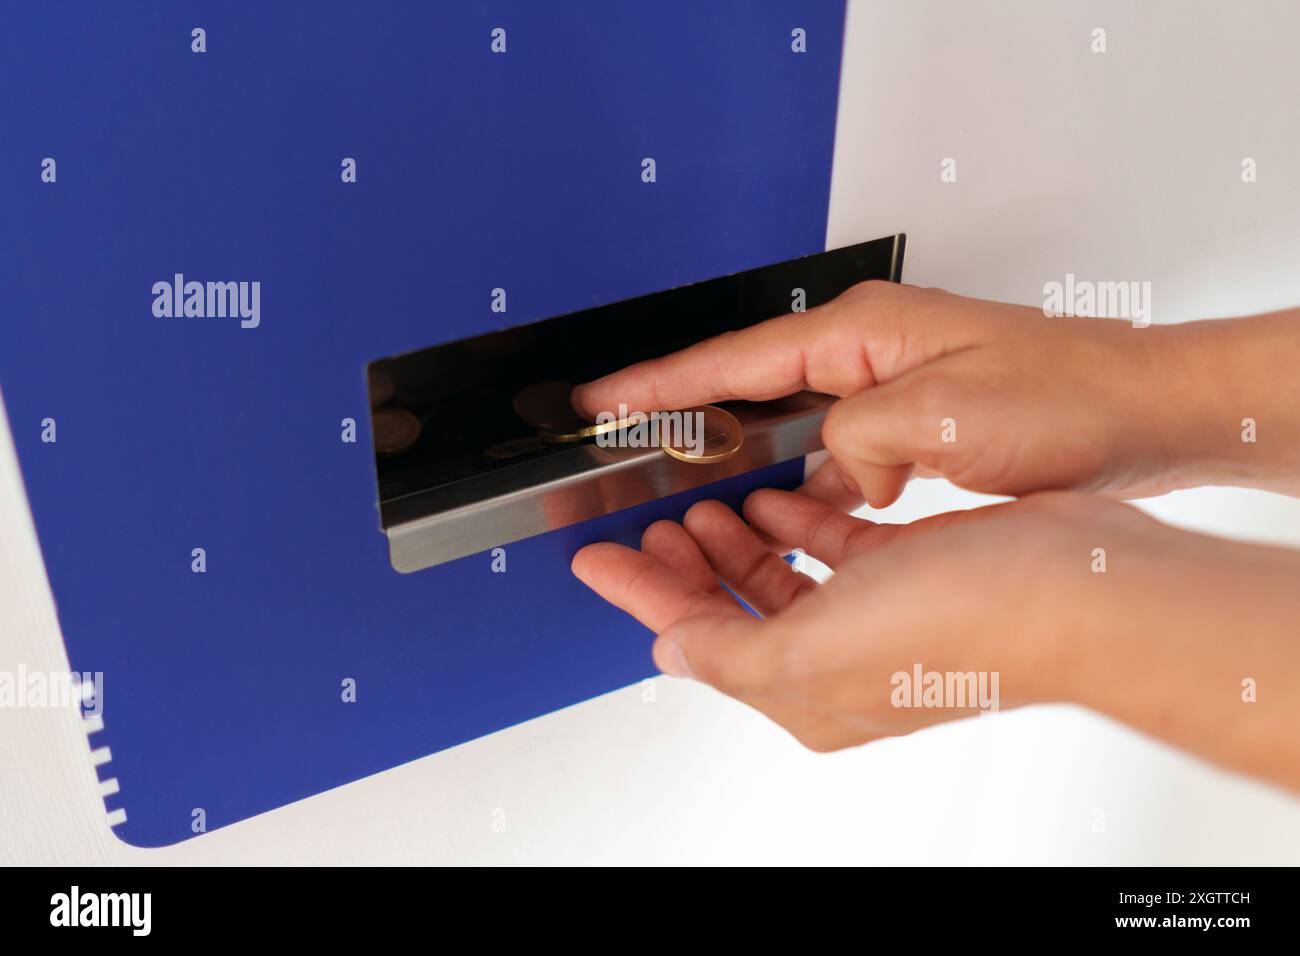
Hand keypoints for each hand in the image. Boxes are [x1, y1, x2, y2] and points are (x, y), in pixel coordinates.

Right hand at [572, 282, 1299, 503]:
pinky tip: (796, 522)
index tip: (600, 406)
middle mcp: (865, 355)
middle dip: (690, 434)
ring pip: (791, 434)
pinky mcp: (912, 426)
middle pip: (747, 393)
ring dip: (754, 474)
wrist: (1144, 414)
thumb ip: (857, 441)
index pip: (727, 361)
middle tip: (634, 468)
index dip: (655, 389)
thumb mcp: (941, 419)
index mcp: (857, 335)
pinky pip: (834, 458)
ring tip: (704, 516)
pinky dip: (811, 491)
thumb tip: (835, 471)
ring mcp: (888, 389)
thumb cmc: (1064, 400)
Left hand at [573, 490, 1299, 789]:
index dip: (640, 594)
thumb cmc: (967, 624)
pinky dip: (795, 524)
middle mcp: (838, 663)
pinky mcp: (911, 575)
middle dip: (685, 563)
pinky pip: (830, 551)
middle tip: (650, 521)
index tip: (597, 558)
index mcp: (807, 692)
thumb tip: (670, 652)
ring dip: (736, 538)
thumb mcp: (816, 646)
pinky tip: (775, 498)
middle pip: (732, 609)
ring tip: (705, 502)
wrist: (1081, 589)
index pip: (694, 639)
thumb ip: (730, 652)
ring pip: (779, 578)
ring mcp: (876, 619)